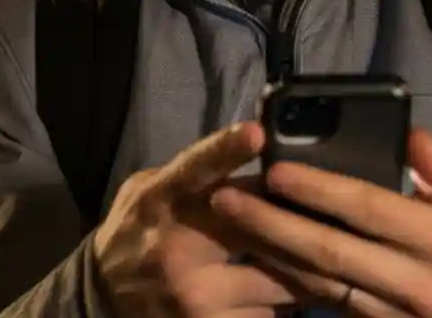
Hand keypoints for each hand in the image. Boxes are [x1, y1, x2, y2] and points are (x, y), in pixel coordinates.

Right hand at [93, 122, 301, 316]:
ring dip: (299, 272)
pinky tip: (270, 297)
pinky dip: (275, 304)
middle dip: (298, 228)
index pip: (194, 171)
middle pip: (258, 233)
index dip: (224, 150)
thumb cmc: (137, 229)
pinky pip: (267, 315)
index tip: (256, 132)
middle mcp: (176, 249)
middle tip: (328, 222)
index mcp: (159, 201)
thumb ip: (195, 177)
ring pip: (277, 282)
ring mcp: (193, 298)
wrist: (103, 297)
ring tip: (313, 265)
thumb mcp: (150, 190)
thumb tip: (256, 161)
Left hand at [211, 128, 431, 316]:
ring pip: (318, 279)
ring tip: (230, 222)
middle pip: (329, 248)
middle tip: (224, 197)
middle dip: (271, 222)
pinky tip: (258, 255)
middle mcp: (414, 280)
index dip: (318, 188)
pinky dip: (289, 277)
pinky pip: (326, 301)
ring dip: (269, 250)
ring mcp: (393, 311)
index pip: (368, 208)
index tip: (274, 170)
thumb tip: (406, 133)